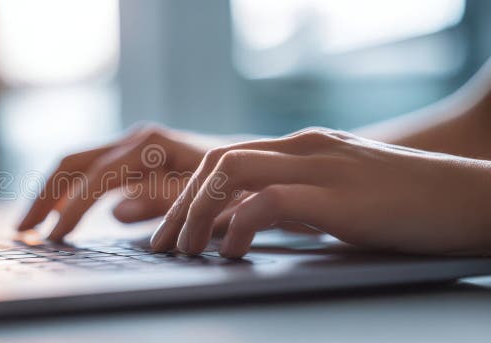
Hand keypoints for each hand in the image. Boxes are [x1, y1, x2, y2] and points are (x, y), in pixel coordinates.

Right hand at [17, 126, 233, 240]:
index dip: (71, 209)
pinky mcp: (133, 160)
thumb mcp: (205, 196)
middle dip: (45, 195)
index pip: (94, 177)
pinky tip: (61, 215)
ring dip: (53, 194)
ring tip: (33, 224)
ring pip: (77, 166)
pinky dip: (71, 194)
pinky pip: (91, 174)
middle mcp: (135, 140)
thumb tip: (117, 209)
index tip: (54, 238)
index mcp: (148, 144)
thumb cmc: (237, 185)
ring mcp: (132, 147)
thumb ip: (162, 200)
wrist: (257, 167)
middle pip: (73, 163)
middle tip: (23, 229)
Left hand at [151, 127, 490, 256]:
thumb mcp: (339, 198)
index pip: (226, 158)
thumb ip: (296, 203)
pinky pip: (266, 199)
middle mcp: (304, 148)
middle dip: (180, 204)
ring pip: (230, 170)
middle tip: (163, 244)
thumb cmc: (408, 207)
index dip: (189, 193)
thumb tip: (246, 226)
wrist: (473, 199)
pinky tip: (231, 252)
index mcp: (303, 148)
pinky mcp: (337, 195)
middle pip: (217, 162)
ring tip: (185, 249)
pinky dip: (237, 224)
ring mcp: (320, 167)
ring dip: (196, 212)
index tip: (170, 227)